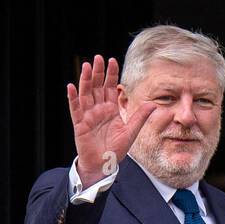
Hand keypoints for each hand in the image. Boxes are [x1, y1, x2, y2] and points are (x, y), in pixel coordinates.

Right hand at [67, 55, 156, 187]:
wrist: (104, 165)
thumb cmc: (116, 150)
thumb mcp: (131, 132)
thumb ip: (140, 117)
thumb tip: (153, 104)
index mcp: (111, 110)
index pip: (110, 88)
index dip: (111, 74)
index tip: (113, 61)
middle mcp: (99, 110)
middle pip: (97, 87)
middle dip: (98, 72)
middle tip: (98, 58)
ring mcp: (88, 116)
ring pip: (86, 94)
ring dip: (86, 80)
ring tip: (87, 66)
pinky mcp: (80, 124)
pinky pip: (75, 109)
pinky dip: (73, 98)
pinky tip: (71, 87)